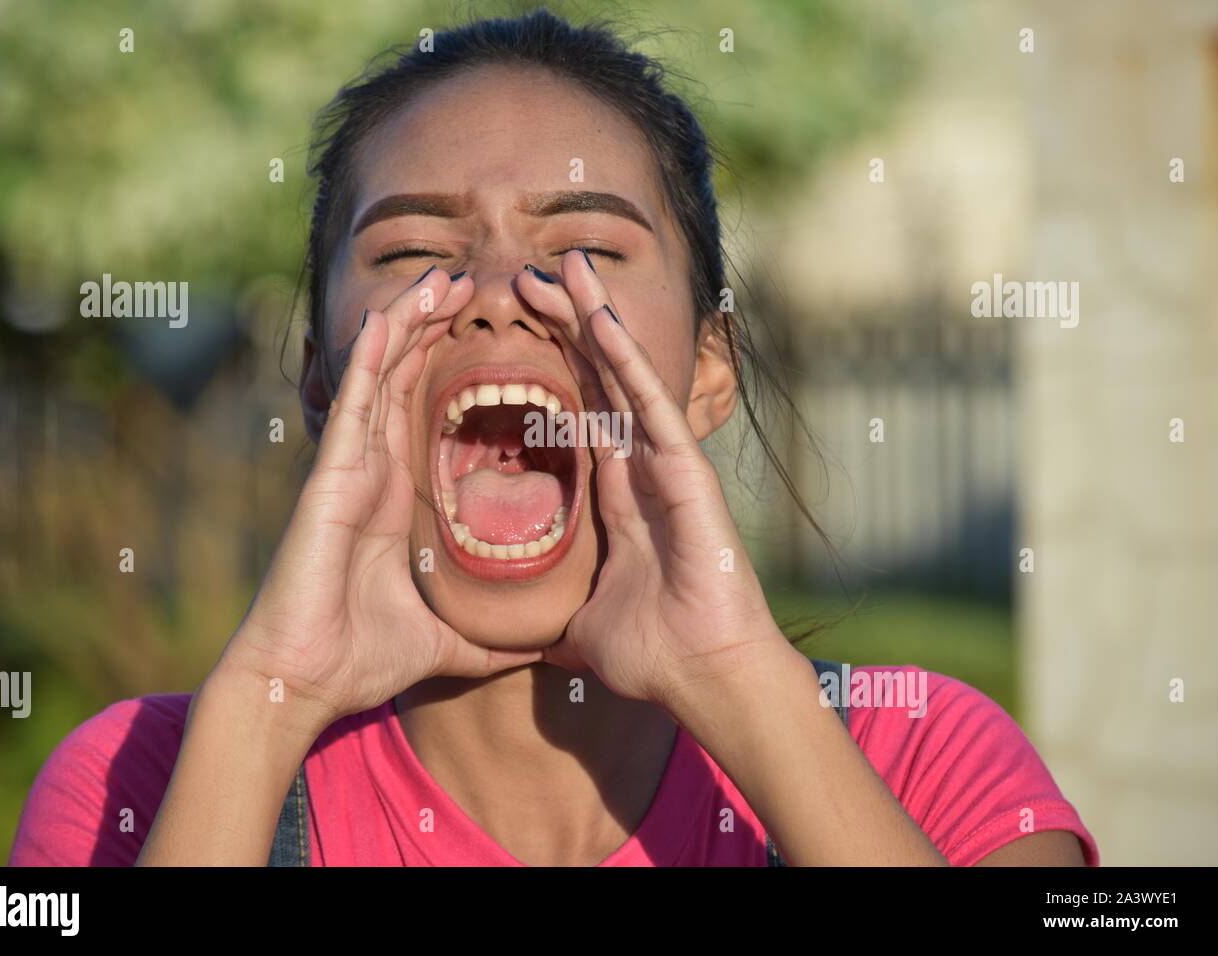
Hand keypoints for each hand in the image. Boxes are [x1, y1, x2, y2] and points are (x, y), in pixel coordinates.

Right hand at [225, 268, 542, 727]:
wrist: (304, 682)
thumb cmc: (361, 660)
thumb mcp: (447, 642)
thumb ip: (490, 640)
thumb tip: (537, 648)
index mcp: (400, 500)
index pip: (430, 416)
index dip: (454, 372)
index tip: (494, 337)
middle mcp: (374, 475)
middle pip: (405, 382)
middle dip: (435, 330)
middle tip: (472, 285)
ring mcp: (349, 471)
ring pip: (380, 379)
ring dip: (408, 325)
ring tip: (443, 280)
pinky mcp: (329, 478)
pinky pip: (352, 406)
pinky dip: (368, 360)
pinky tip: (388, 318)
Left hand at [517, 251, 792, 707]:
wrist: (699, 677)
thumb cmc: (652, 653)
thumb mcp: (580, 623)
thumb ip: (556, 610)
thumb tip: (521, 631)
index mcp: (617, 495)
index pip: (579, 413)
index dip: (552, 369)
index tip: (518, 331)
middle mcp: (641, 469)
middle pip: (599, 380)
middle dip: (567, 325)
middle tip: (531, 276)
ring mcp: (666, 466)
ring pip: (625, 378)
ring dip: (594, 320)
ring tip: (564, 267)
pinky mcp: (686, 473)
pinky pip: (650, 406)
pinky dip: (625, 362)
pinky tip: (600, 319)